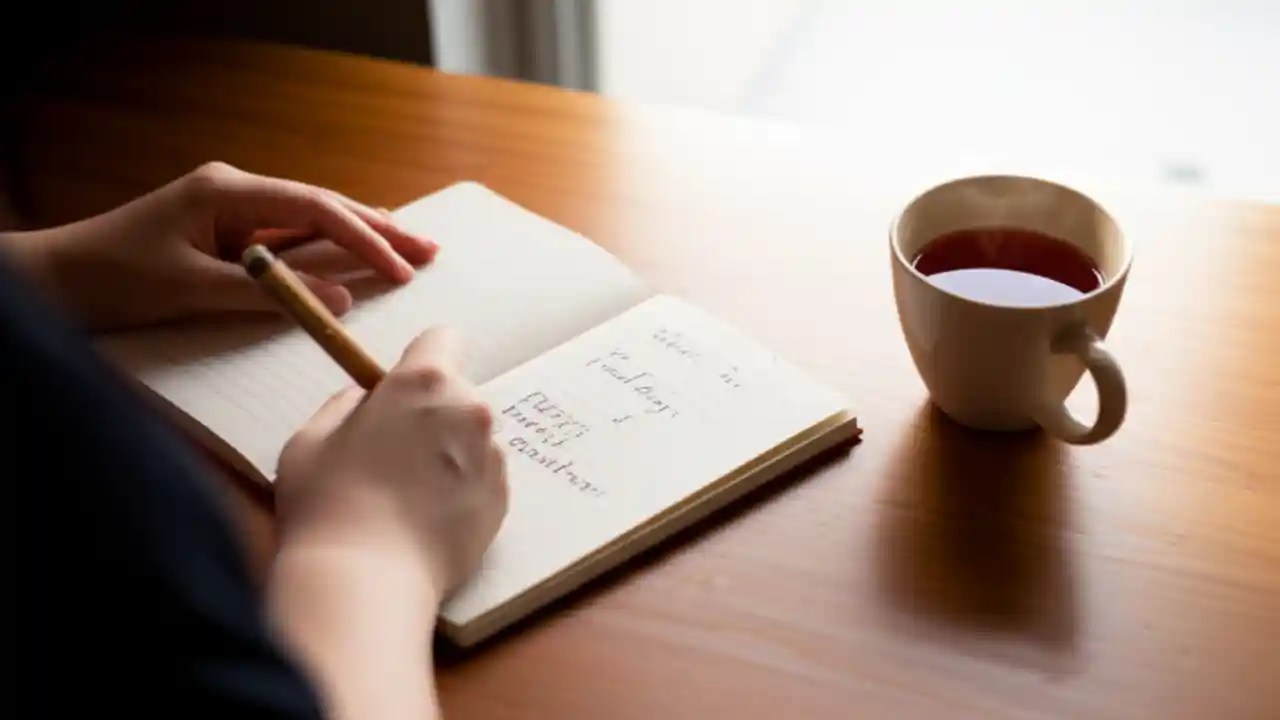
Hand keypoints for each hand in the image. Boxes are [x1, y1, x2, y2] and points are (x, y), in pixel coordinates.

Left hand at [0, 161, 435, 330]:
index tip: (400, 267)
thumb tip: (340, 300)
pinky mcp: (230, 234)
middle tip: (430, 251)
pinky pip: (291, 239)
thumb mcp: (190, 291)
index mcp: (225, 191)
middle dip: (379, 229)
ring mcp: (234, 211)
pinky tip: (362, 254)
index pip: (313, 207)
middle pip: (323, 206)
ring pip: (312, 221)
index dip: (362, 237)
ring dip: (361, 236)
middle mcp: (235, 192)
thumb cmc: (114, 279)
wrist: (58, 280)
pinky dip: (330, 249)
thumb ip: (266, 294)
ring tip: (414, 249)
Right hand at [274, 326, 507, 600]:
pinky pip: (483, 478)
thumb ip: (347, 405)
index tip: (401, 388)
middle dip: (431, 413)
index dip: (419, 360)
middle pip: (456, 393)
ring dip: (449, 453)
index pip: (442, 338)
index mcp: (423, 382)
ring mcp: (493, 456)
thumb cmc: (328, 503)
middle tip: (392, 453)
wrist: (366, 579)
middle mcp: (470, 410)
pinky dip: (462, 489)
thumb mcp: (312, 438)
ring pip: (472, 438)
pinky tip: (426, 518)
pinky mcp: (504, 499)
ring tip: (407, 495)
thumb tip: (368, 399)